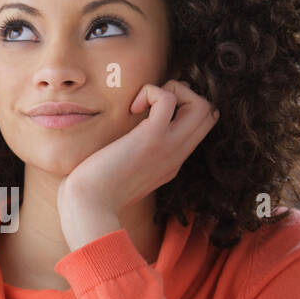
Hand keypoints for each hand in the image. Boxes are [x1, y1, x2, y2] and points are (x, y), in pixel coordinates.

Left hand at [57, 80, 219, 249]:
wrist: (88, 207)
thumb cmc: (95, 193)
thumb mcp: (123, 175)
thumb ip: (133, 160)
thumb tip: (118, 148)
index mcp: (171, 163)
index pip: (200, 128)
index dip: (184, 108)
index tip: (152, 112)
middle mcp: (176, 155)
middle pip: (210, 114)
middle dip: (186, 95)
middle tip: (152, 104)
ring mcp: (168, 147)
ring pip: (203, 105)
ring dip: (173, 91)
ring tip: (143, 104)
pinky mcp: (151, 138)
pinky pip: (168, 99)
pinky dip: (152, 92)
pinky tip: (132, 108)